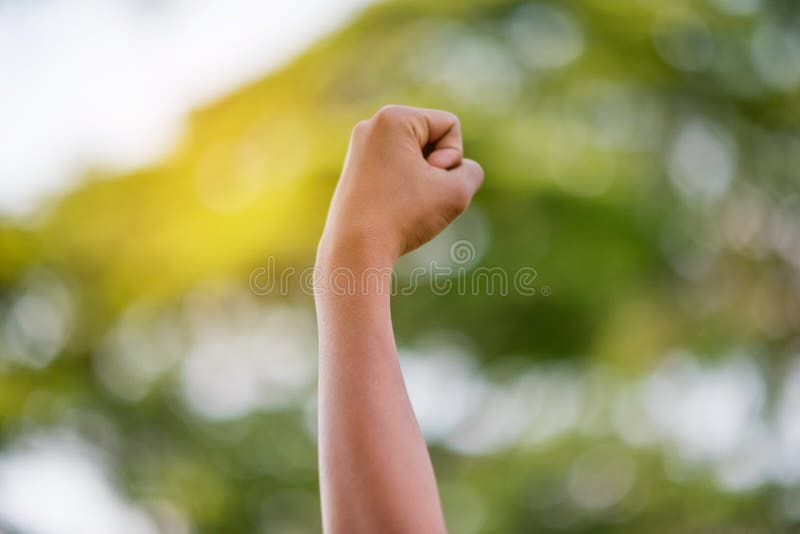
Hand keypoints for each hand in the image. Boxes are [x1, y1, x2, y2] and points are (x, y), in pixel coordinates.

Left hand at [318, 105, 483, 266]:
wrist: (355, 250)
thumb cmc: (404, 217)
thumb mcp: (457, 192)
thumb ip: (471, 172)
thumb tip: (453, 171)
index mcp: (392, 117)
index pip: (450, 125)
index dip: (453, 157)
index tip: (428, 180)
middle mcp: (371, 126)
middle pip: (433, 141)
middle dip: (436, 170)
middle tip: (414, 196)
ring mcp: (359, 149)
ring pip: (417, 160)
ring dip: (423, 184)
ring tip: (402, 205)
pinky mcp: (355, 173)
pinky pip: (399, 174)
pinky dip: (405, 193)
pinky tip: (391, 211)